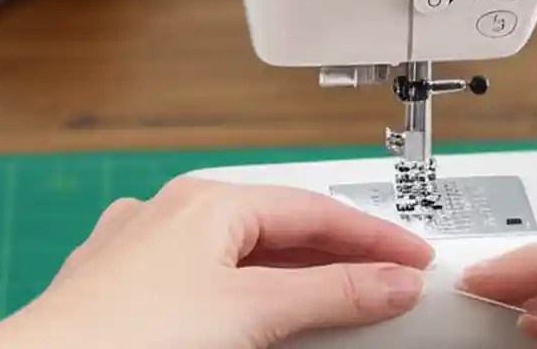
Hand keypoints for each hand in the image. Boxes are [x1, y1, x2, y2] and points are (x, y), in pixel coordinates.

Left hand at [0, 177, 432, 348]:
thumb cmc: (125, 337)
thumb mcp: (253, 311)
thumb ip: (331, 294)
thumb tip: (391, 281)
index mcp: (207, 200)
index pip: (314, 210)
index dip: (373, 236)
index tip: (414, 259)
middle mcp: (171, 214)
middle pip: (278, 229)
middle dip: (335, 256)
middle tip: (385, 282)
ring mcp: (142, 252)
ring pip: (239, 255)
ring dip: (292, 278)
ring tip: (334, 304)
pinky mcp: (122, 293)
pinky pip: (205, 282)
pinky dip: (246, 296)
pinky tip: (256, 317)